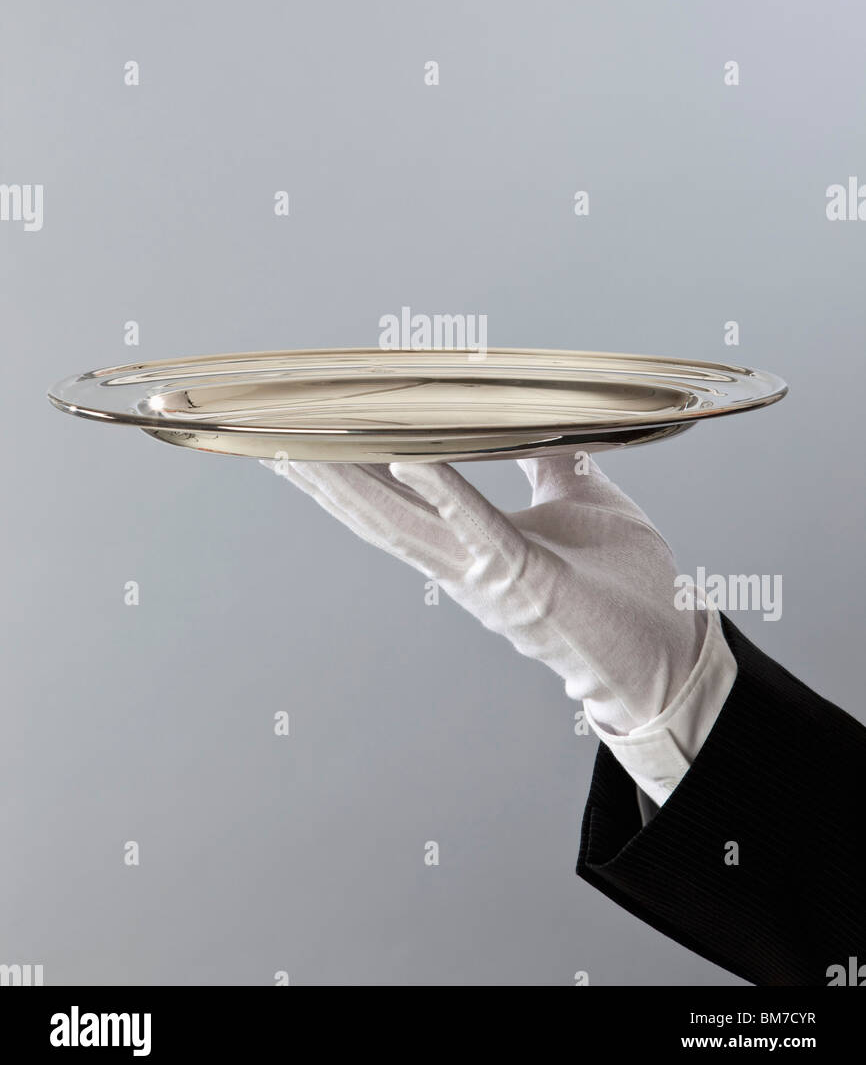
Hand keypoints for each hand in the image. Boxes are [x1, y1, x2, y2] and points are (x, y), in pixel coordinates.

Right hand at [260, 454, 703, 734]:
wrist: (674, 651)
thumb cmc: (628, 586)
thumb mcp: (584, 500)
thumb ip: (554, 460)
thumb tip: (546, 413)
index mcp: (469, 539)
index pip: (388, 492)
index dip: (339, 462)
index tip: (291, 427)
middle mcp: (460, 561)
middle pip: (367, 508)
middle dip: (309, 470)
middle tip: (255, 428)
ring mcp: (483, 574)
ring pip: (397, 521)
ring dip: (344, 480)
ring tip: (293, 439)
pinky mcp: (521, 578)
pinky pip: (473, 526)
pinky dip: (441, 489)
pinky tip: (408, 455)